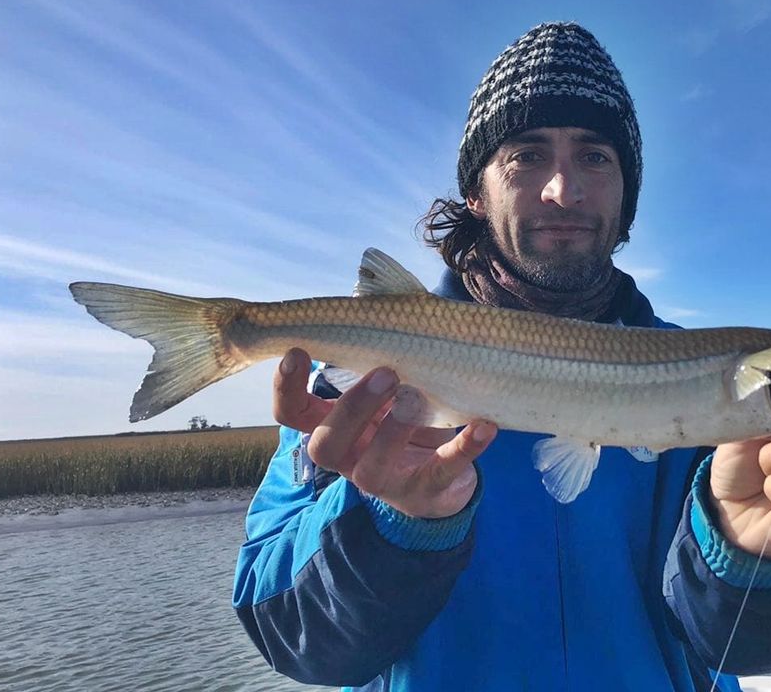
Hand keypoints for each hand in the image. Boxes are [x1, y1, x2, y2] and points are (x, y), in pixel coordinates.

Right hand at [273, 348, 496, 517]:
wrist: (441, 479)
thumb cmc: (405, 416)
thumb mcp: (388, 383)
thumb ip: (378, 340)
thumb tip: (370, 277)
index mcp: (333, 426)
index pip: (292, 414)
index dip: (287, 387)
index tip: (296, 350)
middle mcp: (351, 457)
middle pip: (326, 445)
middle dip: (352, 408)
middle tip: (386, 372)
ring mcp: (385, 481)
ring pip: (372, 470)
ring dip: (395, 432)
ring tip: (418, 397)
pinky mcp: (425, 493)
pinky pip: (442, 475)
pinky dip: (465, 449)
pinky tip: (484, 425)